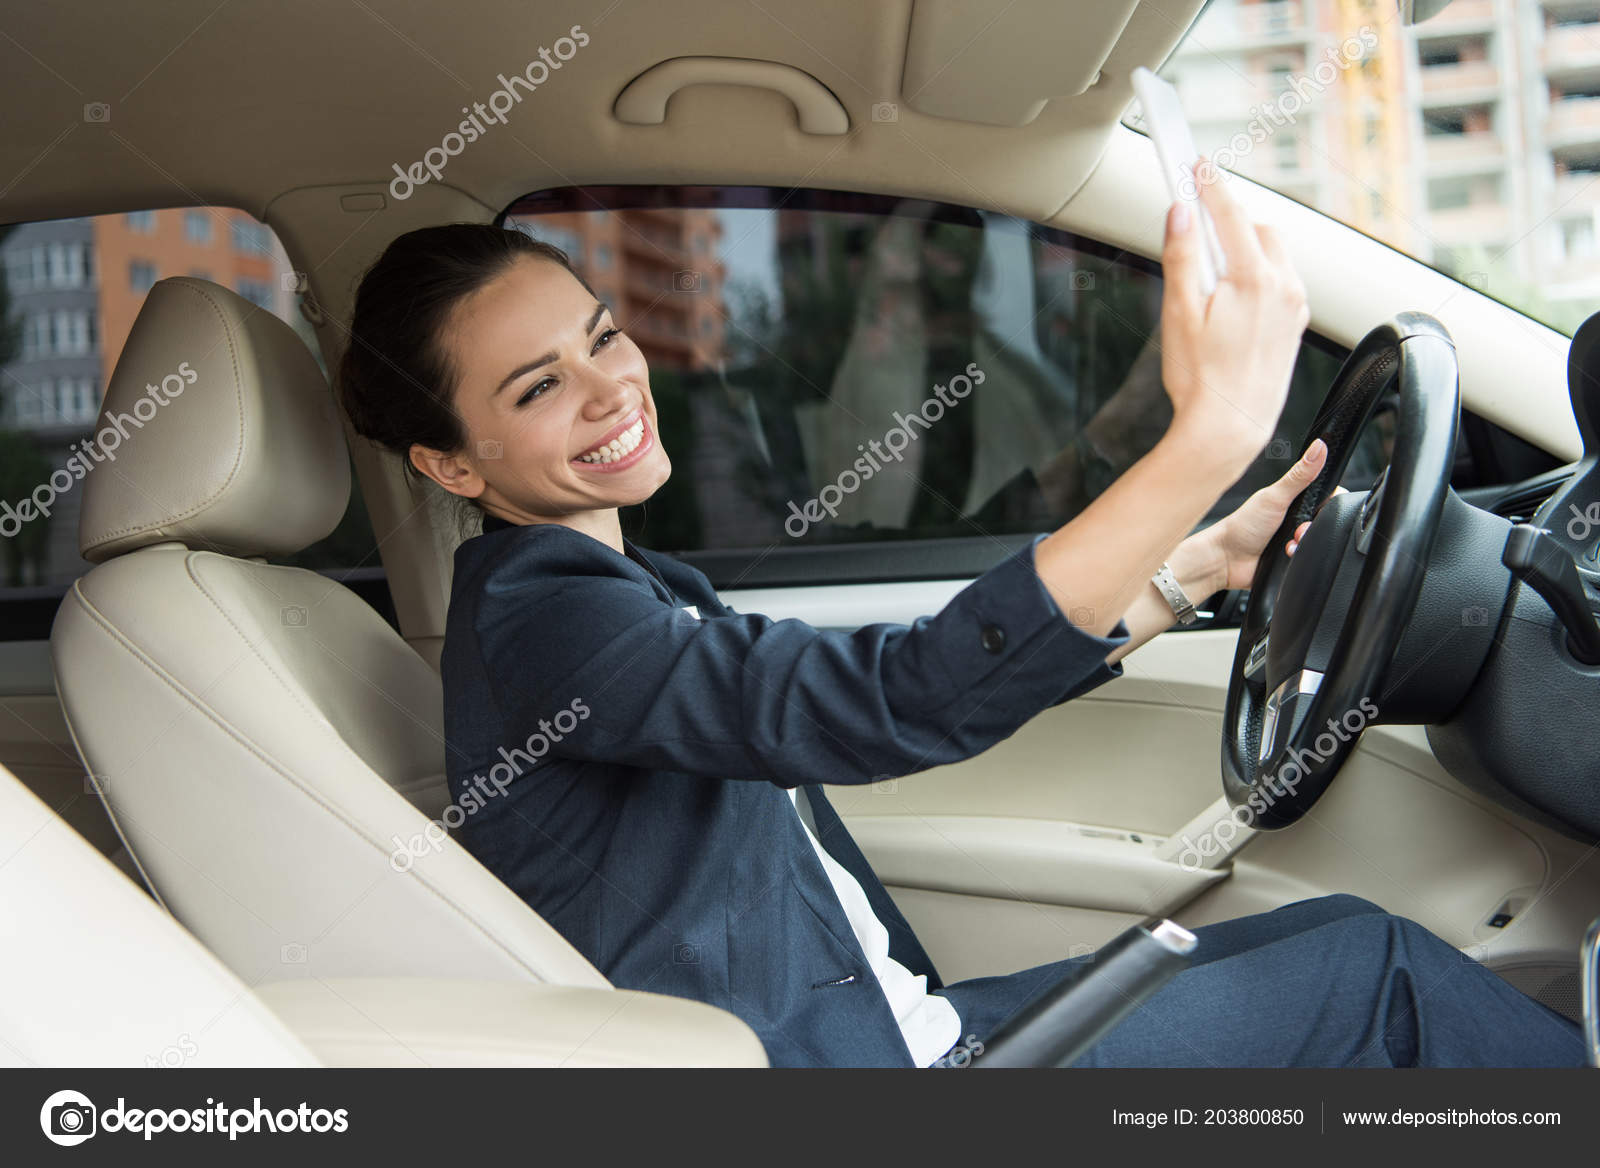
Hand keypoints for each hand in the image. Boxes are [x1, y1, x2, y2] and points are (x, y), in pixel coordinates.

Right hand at [1158, 158, 1310, 473]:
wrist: (1230, 427)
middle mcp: (1282, 285)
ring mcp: (1294, 304)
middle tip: (1196, 234)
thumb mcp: (1179, 314)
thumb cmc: (1201, 380)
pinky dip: (1258, 274)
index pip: (1230, 212)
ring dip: (1244, 250)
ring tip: (1212, 281)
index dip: (1209, 184)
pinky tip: (1232, 303)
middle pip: (1256, 228)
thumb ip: (1182, 257)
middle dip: (1229, 223)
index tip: (1197, 163)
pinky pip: (1281, 280)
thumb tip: (1180, 213)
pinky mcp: (1295, 323)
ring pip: (1272, 253)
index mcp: (1252, 277)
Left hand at [1182, 438, 1345, 593]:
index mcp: (1294, 499)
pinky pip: (1309, 556)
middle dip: (1315, 528)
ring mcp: (1295, 538)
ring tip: (1290, 543)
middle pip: (1326, 521)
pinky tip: (1287, 554)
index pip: (1328, 496)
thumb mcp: (1275, 497)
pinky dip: (1301, 556)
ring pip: (1319, 540)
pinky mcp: (1293, 557)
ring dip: (1306, 543)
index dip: (1330, 503)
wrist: (1226, 561)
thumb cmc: (1243, 526)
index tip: (1318, 509)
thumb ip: (1300, 475)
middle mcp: (1297, 518)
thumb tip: (1320, 445)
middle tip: (1298, 530)